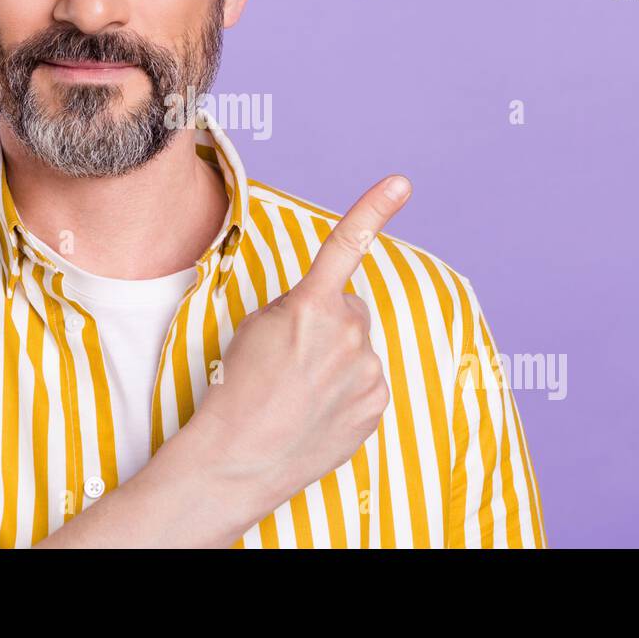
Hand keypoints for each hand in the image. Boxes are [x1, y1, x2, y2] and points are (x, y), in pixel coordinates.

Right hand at [189, 174, 411, 511]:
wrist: (241, 457)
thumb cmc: (237, 387)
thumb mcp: (256, 326)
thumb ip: (298, 306)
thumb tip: (326, 313)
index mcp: (313, 305)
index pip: (346, 245)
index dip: (374, 209)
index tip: (401, 182)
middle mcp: (349, 332)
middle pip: (349, 311)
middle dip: (328, 324)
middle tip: (292, 357)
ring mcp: (368, 370)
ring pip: (357, 350)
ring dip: (336, 362)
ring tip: (298, 392)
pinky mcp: (376, 404)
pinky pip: (365, 384)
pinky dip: (345, 392)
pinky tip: (316, 412)